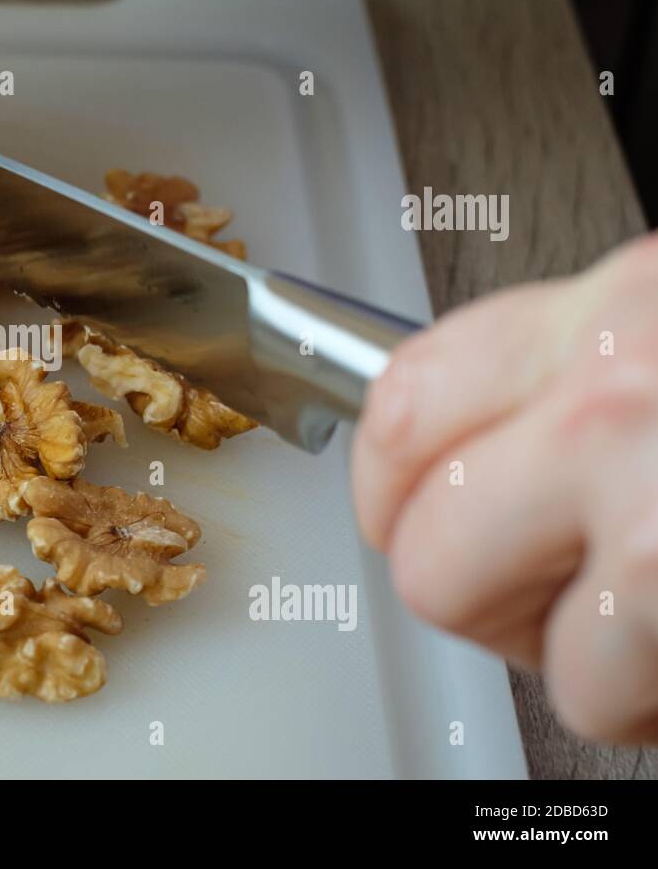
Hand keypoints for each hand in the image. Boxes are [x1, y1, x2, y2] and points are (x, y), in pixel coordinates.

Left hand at [352, 233, 657, 741]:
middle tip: (540, 591)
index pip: (400, 397)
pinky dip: (637, 702)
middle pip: (415, 536)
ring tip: (638, 628)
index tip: (399, 511)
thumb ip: (573, 370)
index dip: (384, 480)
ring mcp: (649, 501)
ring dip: (563, 656)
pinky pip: (603, 697)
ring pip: (486, 624)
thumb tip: (491, 434)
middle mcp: (610, 397)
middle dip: (466, 588)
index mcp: (608, 312)